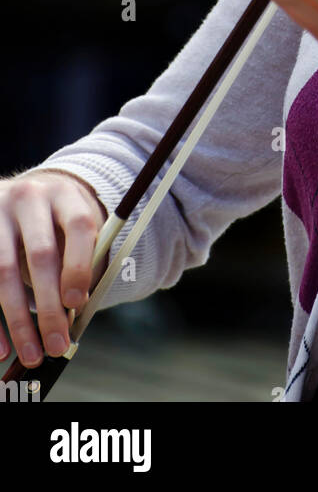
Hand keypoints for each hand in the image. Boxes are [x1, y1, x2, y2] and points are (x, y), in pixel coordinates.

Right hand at [0, 170, 107, 368]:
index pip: (78, 225)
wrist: (22, 196)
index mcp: (64, 194)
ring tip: (32, 354)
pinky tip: (2, 348)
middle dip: (49, 307)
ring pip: (4, 273)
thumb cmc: (55, 223)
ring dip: (18, 320)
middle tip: (58, 345)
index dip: (79, 265)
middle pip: (40, 256)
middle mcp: (29, 198)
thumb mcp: (71, 228)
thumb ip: (77, 262)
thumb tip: (73, 312)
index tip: (77, 304)